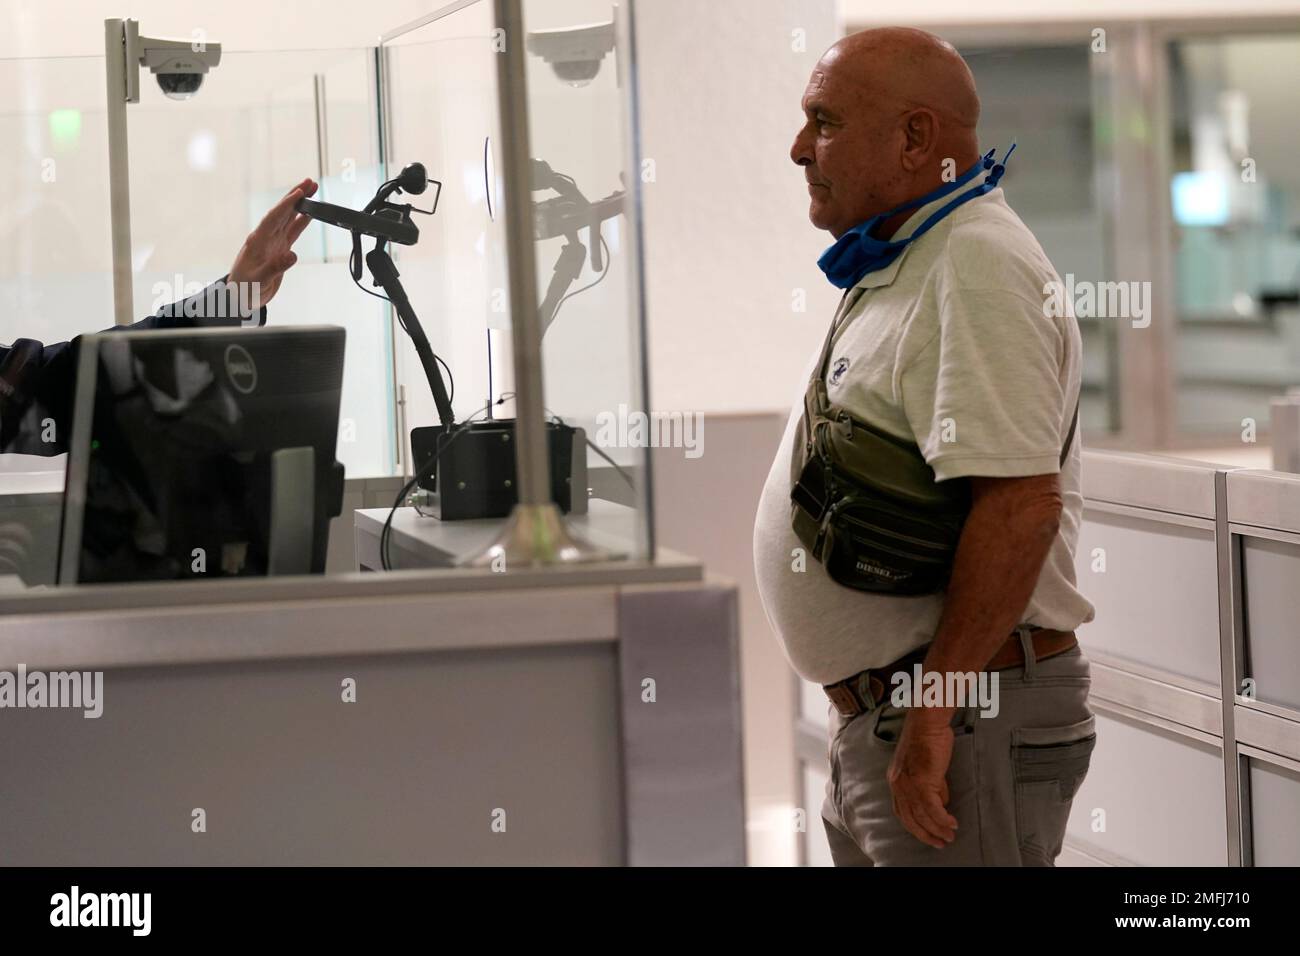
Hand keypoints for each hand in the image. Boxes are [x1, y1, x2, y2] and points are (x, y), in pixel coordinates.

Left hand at [228, 177, 317, 313]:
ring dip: (300, 204)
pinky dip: (301, 221)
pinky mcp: (280, 249)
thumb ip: (275, 267)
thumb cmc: (245, 288)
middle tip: (309, 182)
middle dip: (295, 196)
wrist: (241, 297)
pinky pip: (292, 231)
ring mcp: (273, 242)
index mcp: (258, 241)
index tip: (300, 193)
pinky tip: (309, 213)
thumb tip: (292, 255)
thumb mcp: (258, 280)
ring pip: (288, 218)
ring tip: (312, 191)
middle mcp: (266, 237)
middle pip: (282, 212)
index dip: (287, 205)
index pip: (274, 218)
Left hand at [886, 711, 959, 847]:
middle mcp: (898, 784)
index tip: (928, 834)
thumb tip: (942, 803)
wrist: (927, 723)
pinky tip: (952, 824)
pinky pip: (933, 809)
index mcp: (896, 780)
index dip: (915, 826)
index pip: (902, 811)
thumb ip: (932, 785)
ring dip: (937, 829)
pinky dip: (943, 819)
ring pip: (922, 816)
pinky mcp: (921, 782)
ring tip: (949, 837)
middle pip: (910, 818)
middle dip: (925, 834)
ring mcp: (908, 784)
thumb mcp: (926, 767)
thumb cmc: (929, 739)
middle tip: (940, 843)